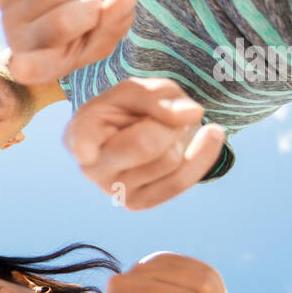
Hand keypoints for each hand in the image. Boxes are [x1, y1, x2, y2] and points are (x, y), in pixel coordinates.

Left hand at [0, 0, 137, 82]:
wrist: (43, 2)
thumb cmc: (77, 29)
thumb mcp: (99, 36)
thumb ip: (117, 23)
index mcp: (45, 68)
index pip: (36, 68)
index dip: (30, 66)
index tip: (21, 65)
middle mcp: (20, 48)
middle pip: (62, 21)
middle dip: (90, 8)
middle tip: (89, 11)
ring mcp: (9, 18)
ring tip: (69, 1)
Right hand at [63, 77, 226, 209]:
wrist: (131, 132)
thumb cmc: (127, 109)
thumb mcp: (138, 89)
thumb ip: (159, 95)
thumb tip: (191, 115)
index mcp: (79, 133)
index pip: (84, 142)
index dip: (84, 148)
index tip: (86, 153)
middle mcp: (90, 168)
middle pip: (144, 145)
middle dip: (169, 124)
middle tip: (169, 115)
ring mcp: (112, 190)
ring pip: (169, 160)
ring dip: (179, 137)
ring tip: (166, 130)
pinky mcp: (136, 203)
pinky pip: (181, 182)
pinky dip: (203, 155)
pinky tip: (212, 134)